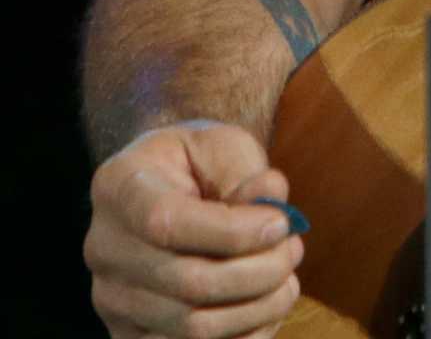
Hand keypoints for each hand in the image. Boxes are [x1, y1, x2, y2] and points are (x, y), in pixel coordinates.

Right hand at [86, 121, 304, 337]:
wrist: (163, 189)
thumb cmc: (198, 162)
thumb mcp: (222, 145)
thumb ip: (246, 171)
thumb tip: (271, 202)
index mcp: (119, 187)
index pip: (166, 222)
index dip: (231, 231)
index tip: (281, 222)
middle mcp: (103, 248)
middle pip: (185, 281)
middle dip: (257, 272)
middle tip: (294, 250)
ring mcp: (109, 299)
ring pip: (190, 327)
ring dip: (255, 309)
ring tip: (287, 280)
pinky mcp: (126, 334)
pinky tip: (267, 313)